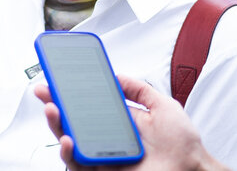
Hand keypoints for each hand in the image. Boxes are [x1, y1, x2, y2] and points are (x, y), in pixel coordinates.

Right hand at [34, 76, 229, 170]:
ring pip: (69, 143)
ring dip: (56, 126)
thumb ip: (138, 89)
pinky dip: (69, 154)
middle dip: (53, 105)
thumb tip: (115, 74)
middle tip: (44, 90)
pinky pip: (78, 166)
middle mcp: (106, 139)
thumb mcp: (162, 105)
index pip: (86, 105)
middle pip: (72, 122)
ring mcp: (103, 157)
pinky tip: (69, 140)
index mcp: (117, 122)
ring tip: (53, 110)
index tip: (55, 79)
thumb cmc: (183, 144)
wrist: (193, 169)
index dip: (69, 93)